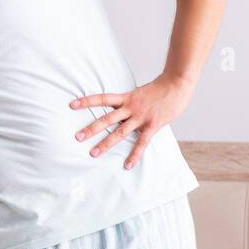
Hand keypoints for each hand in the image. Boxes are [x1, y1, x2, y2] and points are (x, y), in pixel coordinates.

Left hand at [69, 73, 195, 168]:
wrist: (178, 83)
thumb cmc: (159, 88)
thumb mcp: (139, 93)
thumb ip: (129, 103)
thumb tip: (120, 111)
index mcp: (126, 97)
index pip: (102, 98)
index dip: (86, 101)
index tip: (71, 105)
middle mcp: (130, 107)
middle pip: (107, 119)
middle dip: (91, 128)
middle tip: (77, 137)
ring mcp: (141, 117)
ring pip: (119, 132)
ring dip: (105, 143)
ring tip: (92, 153)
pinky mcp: (153, 125)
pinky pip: (142, 142)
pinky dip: (134, 155)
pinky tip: (127, 165)